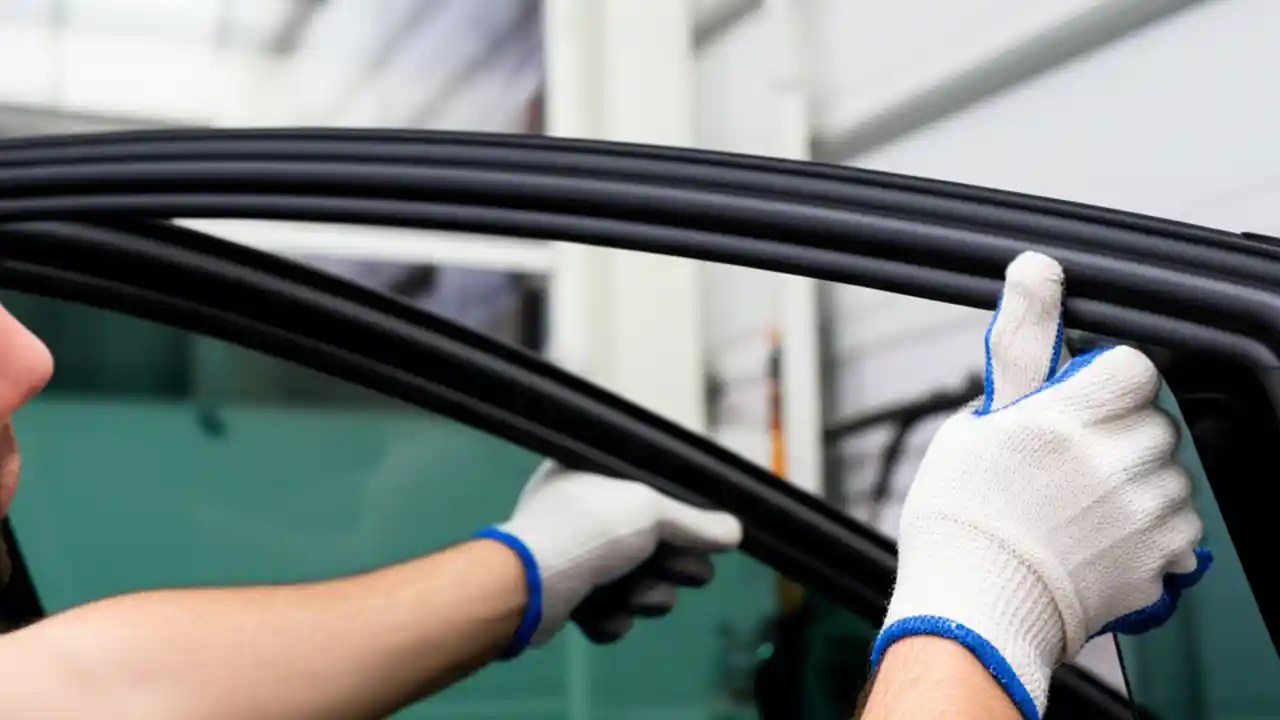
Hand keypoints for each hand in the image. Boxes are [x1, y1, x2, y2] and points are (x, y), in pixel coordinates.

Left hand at [480, 462, 741, 655]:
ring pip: (633, 581)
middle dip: (671, 566)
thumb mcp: (652, 512)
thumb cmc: (587, 531)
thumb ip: (696, 522)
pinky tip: (605, 614)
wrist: (529, 588)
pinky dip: (611, 617)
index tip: (705, 536)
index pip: (652, 491)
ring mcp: (572, 556)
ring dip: (645, 595)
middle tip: (684, 573)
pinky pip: (607, 609)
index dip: (682, 517)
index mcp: (592, 473)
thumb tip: (735, 531)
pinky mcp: (566, 597)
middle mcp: (581, 511)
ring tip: (637, 598)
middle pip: (651, 542)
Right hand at [874, 252, 1209, 718]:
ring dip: (1140, 482)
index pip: (1134, 367)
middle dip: (1122, 434)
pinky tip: (1106, 540)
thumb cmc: (958, 520)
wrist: (972, 610)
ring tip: (1087, 507)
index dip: (1110, 379)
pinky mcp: (1158, 562)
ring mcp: (1140, 516)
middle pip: (1155, 422)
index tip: (1083, 401)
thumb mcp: (975, 420)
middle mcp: (1112, 464)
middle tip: (1074, 461)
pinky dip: (1154, 532)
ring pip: (1174, 475)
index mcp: (1064, 421)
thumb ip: (1021, 343)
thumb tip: (1036, 267)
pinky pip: (1184, 530)